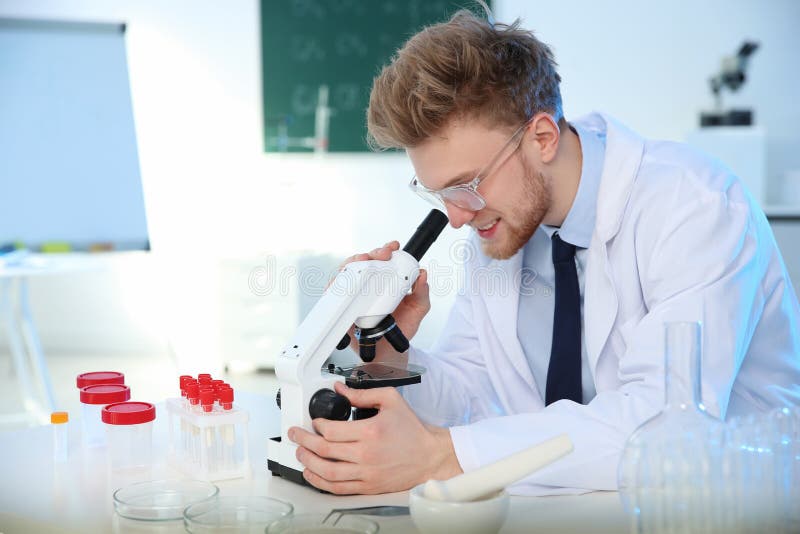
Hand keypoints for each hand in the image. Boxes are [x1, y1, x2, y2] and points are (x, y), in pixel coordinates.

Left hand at [288, 382, 461, 494]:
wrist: (430, 455)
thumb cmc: (412, 430)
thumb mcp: (390, 400)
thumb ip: (362, 394)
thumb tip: (340, 389)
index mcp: (370, 431)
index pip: (331, 430)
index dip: (317, 425)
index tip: (315, 422)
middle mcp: (366, 454)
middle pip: (323, 450)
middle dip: (303, 441)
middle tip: (296, 435)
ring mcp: (366, 473)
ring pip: (326, 471)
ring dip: (307, 461)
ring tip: (300, 453)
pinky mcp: (368, 486)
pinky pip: (337, 487)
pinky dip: (320, 481)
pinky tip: (312, 473)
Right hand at [335, 241, 430, 362]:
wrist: (389, 352)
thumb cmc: (401, 329)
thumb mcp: (417, 310)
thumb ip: (422, 294)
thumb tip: (423, 275)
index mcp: (385, 281)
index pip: (382, 260)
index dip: (386, 250)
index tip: (392, 247)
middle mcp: (368, 285)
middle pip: (362, 262)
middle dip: (370, 254)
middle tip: (379, 255)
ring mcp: (354, 295)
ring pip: (346, 273)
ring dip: (351, 265)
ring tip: (361, 263)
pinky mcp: (342, 307)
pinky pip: (333, 294)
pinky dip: (334, 286)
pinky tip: (341, 284)